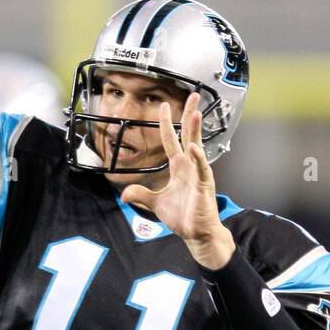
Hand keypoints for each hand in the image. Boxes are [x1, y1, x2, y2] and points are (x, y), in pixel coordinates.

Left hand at [121, 92, 234, 268]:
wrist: (196, 234)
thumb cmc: (182, 216)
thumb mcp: (156, 204)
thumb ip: (142, 195)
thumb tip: (124, 194)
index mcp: (179, 167)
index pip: (172, 140)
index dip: (167, 123)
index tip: (164, 106)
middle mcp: (189, 166)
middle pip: (189, 135)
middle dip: (190, 115)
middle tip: (193, 95)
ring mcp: (198, 175)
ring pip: (197, 147)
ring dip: (195, 131)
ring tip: (195, 113)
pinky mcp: (204, 186)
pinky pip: (201, 169)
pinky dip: (198, 159)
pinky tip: (194, 148)